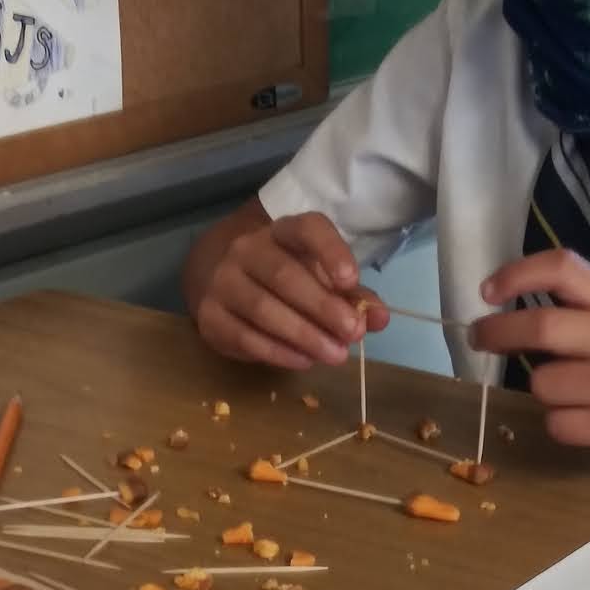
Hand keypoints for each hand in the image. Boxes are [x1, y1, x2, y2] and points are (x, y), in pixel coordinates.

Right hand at [192, 209, 388, 370]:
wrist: (224, 280)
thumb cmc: (286, 279)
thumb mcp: (322, 278)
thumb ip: (353, 297)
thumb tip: (381, 319)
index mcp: (282, 232)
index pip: (306, 229)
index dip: (329, 251)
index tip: (351, 279)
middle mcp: (247, 250)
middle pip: (283, 275)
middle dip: (322, 307)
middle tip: (353, 333)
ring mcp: (223, 281)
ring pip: (262, 308)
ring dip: (303, 335)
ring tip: (335, 355)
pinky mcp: (209, 316)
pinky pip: (244, 336)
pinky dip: (277, 352)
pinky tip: (303, 361)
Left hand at [472, 250, 589, 456]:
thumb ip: (572, 306)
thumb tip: (500, 313)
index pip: (562, 270)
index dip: (518, 274)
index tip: (487, 291)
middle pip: (541, 328)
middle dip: (497, 332)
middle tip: (479, 337)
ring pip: (541, 384)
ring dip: (542, 387)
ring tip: (572, 389)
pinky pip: (555, 423)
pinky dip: (559, 421)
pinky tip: (585, 415)